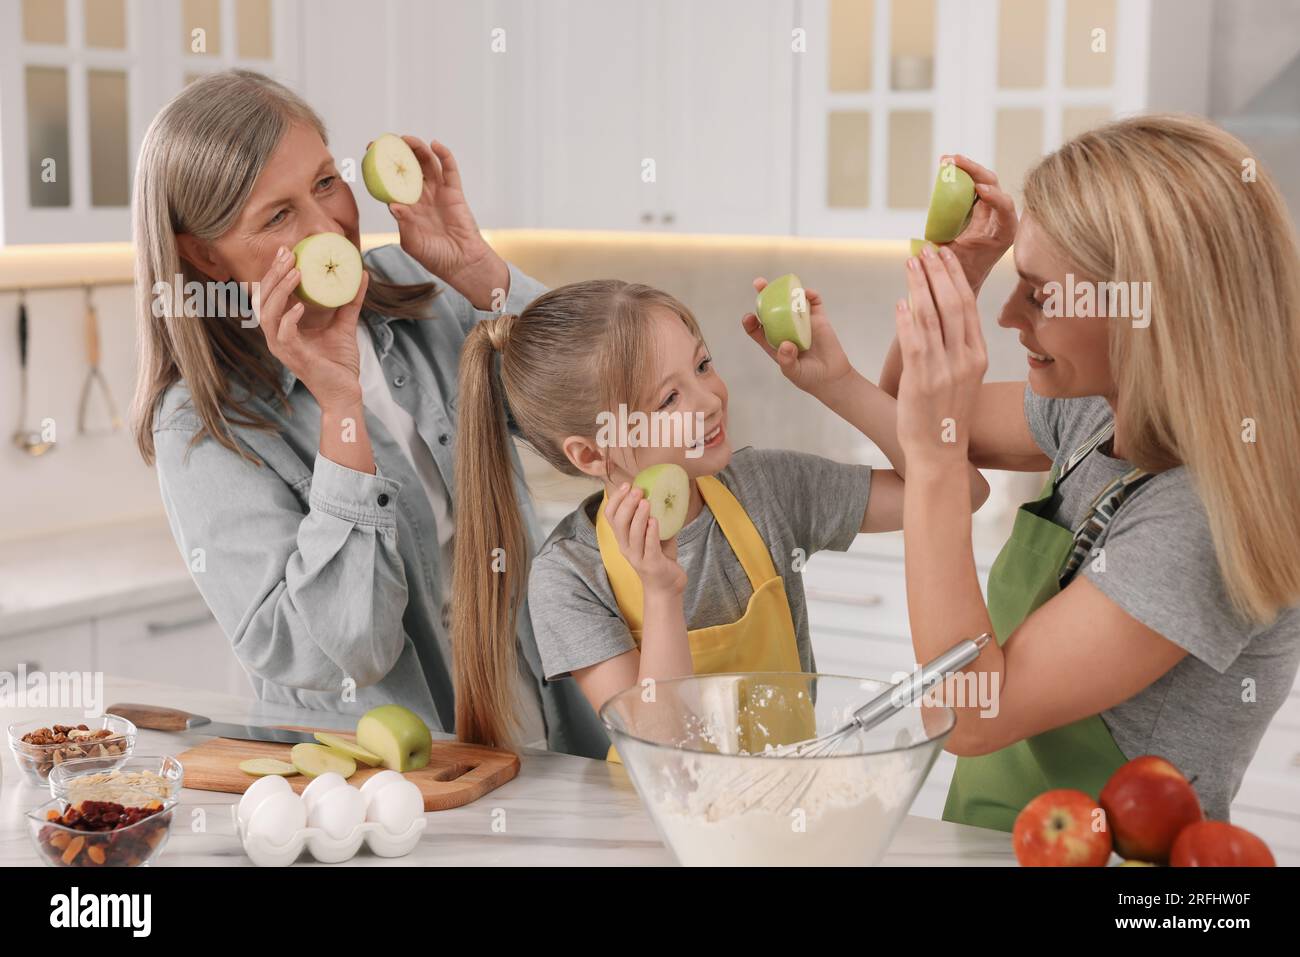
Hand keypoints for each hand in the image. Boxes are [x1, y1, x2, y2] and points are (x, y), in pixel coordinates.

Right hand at [255, 245, 369, 411]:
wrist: (346, 392)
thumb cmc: (339, 362)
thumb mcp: (345, 324)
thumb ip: (349, 300)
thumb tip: (361, 273)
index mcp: (283, 327)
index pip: (270, 295)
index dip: (274, 272)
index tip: (286, 251)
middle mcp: (277, 336)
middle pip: (263, 300)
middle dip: (273, 274)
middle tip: (287, 254)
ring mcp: (283, 348)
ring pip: (267, 314)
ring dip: (280, 291)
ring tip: (296, 272)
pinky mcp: (294, 358)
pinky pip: (284, 335)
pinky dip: (289, 318)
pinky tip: (299, 306)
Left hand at [383, 136, 505, 301]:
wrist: (462, 263)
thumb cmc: (435, 258)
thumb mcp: (413, 243)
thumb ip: (404, 224)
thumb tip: (393, 205)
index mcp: (407, 208)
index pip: (391, 182)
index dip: (381, 168)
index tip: (369, 153)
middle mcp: (421, 197)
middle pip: (408, 168)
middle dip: (397, 153)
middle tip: (384, 142)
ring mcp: (438, 193)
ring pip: (427, 164)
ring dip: (418, 149)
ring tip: (407, 139)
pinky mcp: (455, 193)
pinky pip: (449, 170)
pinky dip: (444, 156)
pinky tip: (436, 145)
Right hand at [604, 483, 686, 595]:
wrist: (666, 588)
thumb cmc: (661, 559)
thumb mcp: (654, 535)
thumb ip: (655, 518)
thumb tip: (665, 493)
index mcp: (623, 539)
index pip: (611, 517)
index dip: (616, 500)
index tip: (626, 485)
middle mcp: (626, 548)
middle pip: (619, 523)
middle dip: (627, 504)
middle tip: (638, 490)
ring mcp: (638, 558)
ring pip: (632, 534)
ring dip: (639, 516)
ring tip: (646, 501)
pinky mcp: (652, 565)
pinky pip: (649, 547)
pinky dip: (651, 532)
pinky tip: (655, 520)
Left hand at [741, 279, 852, 398]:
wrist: (832, 377)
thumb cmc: (808, 377)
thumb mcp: (794, 372)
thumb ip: (787, 361)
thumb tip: (786, 344)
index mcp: (774, 342)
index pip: (757, 329)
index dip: (751, 322)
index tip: (749, 317)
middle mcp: (786, 329)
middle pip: (772, 309)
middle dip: (764, 295)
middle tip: (759, 283)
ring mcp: (801, 322)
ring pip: (792, 302)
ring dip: (787, 290)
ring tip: (784, 283)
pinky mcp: (818, 320)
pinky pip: (813, 303)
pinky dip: (810, 295)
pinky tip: (806, 293)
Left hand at [896, 245, 987, 464]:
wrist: (940, 451)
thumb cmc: (946, 414)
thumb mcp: (962, 377)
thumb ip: (955, 347)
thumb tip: (937, 313)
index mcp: (978, 355)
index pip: (968, 305)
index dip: (955, 276)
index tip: (945, 255)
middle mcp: (965, 359)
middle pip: (952, 303)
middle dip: (938, 272)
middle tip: (925, 250)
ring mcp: (944, 369)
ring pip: (932, 317)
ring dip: (919, 286)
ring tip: (910, 264)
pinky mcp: (922, 380)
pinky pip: (914, 341)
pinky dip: (906, 319)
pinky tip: (900, 302)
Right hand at [938, 154, 1017, 294]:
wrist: (962, 278)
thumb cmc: (959, 274)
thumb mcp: (953, 263)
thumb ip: (948, 252)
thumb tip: (927, 248)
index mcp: (1004, 233)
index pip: (1006, 208)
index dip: (995, 197)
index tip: (979, 189)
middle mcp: (1000, 217)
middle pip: (994, 185)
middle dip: (975, 171)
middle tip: (954, 162)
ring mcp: (990, 209)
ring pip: (983, 181)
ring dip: (966, 168)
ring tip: (946, 161)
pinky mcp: (978, 205)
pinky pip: (971, 186)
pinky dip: (960, 176)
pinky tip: (946, 166)